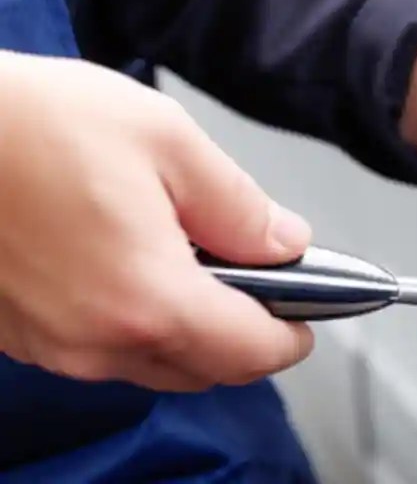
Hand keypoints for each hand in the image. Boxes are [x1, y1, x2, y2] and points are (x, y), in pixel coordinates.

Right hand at [0, 53, 313, 390]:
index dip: (293, 335)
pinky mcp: (17, 333)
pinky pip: (97, 348)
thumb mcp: (167, 142)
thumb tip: (286, 242)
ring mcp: (50, 343)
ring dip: (189, 330)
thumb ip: (239, 206)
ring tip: (195, 258)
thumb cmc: (28, 123)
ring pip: (150, 364)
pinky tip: (132, 261)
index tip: (311, 313)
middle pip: (204, 370)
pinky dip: (133, 321)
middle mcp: (95, 340)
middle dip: (245, 335)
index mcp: (147, 299)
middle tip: (261, 278)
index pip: (250, 354)